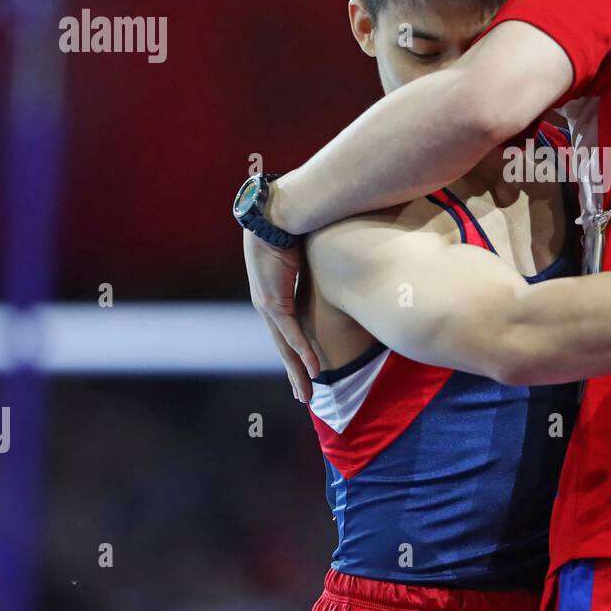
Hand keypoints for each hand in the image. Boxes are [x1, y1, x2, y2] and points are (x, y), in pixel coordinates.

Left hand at [244, 230, 319, 402]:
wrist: (274, 215)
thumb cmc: (292, 229)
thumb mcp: (308, 256)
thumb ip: (319, 267)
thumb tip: (342, 261)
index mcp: (275, 296)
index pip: (287, 332)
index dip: (296, 353)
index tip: (305, 371)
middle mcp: (269, 306)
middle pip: (283, 347)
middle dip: (294, 374)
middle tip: (302, 396)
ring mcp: (268, 306)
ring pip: (285, 347)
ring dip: (297, 372)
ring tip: (305, 394)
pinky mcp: (273, 303)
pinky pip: (291, 334)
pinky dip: (303, 352)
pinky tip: (312, 369)